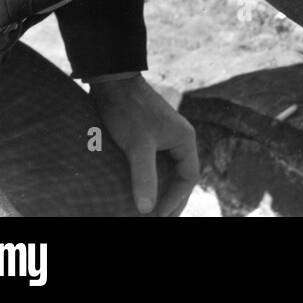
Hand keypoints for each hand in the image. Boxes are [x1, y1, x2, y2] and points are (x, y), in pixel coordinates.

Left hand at [90, 74, 198, 216]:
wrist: (113, 82)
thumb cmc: (128, 111)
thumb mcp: (137, 146)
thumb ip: (144, 177)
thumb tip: (147, 210)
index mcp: (185, 139)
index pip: (189, 177)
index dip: (176, 199)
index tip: (157, 215)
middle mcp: (179, 139)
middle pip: (182, 176)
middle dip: (172, 199)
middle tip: (158, 219)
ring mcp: (164, 137)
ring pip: (169, 171)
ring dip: (162, 191)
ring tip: (150, 211)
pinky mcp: (149, 136)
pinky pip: (156, 164)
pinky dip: (151, 180)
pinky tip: (139, 190)